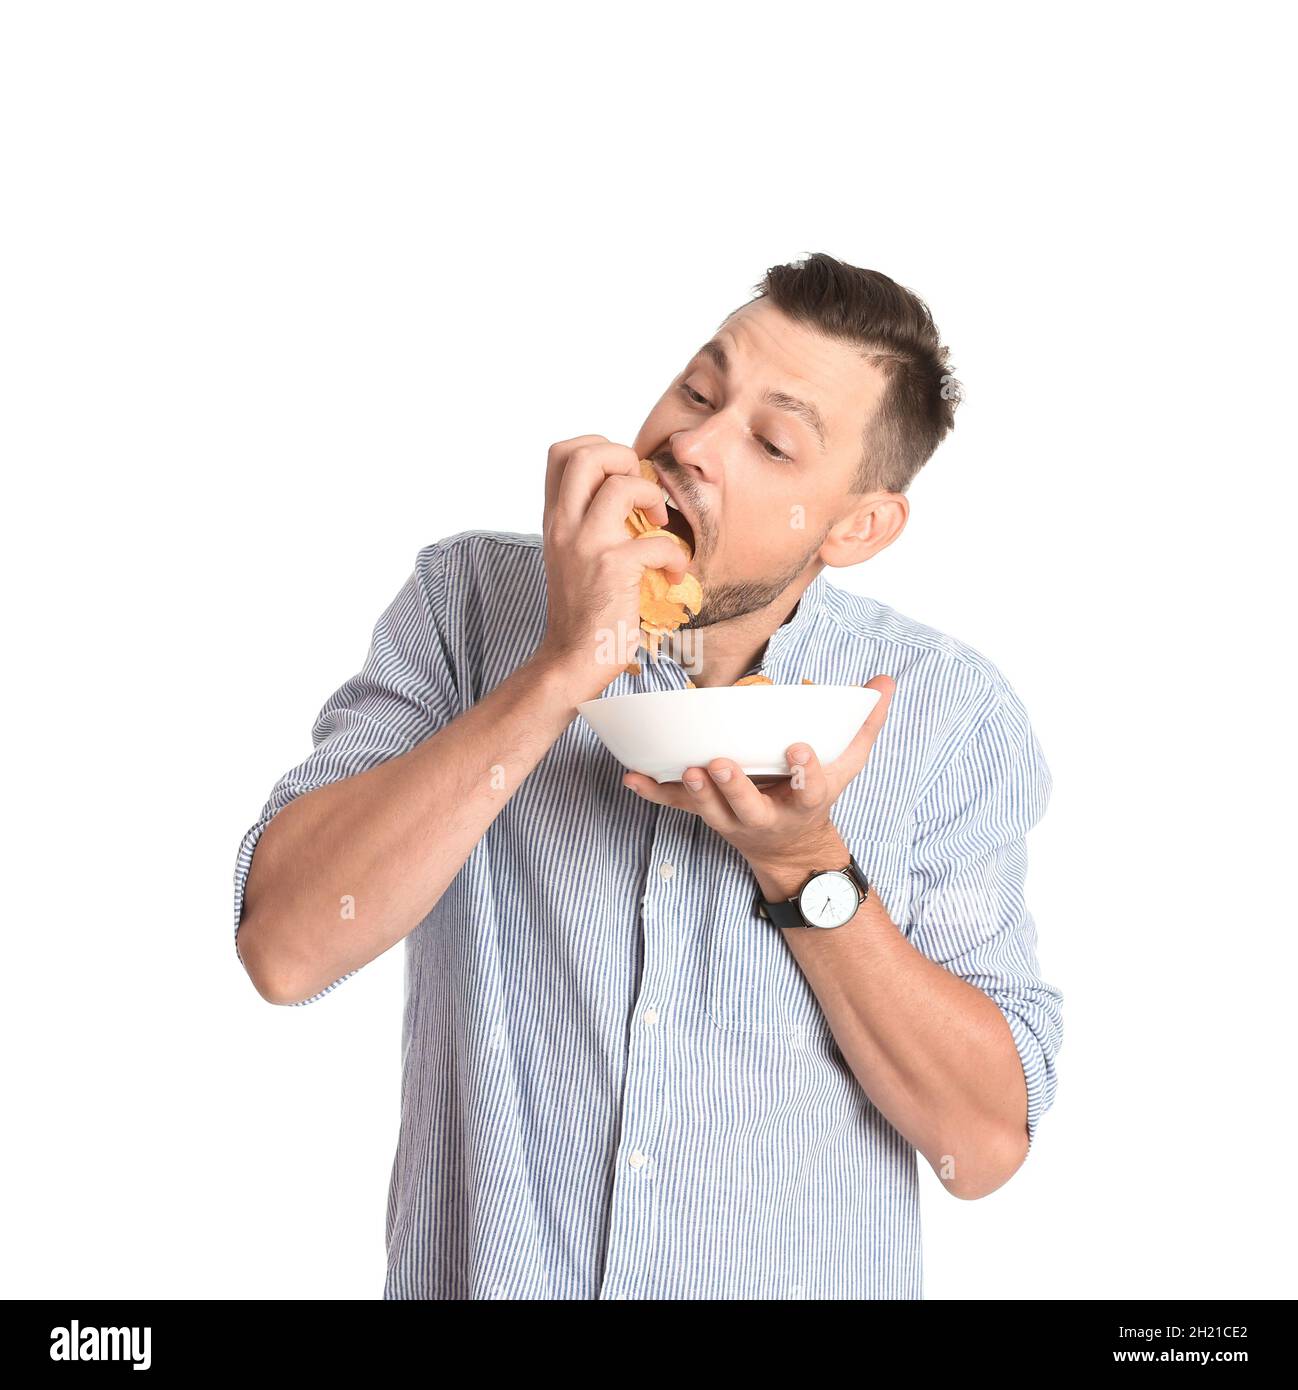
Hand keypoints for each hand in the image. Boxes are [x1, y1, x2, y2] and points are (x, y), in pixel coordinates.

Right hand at [530, 436, 689, 704]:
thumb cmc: (583, 611)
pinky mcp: (613, 569)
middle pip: (587, 453)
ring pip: (623, 485)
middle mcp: (565, 525)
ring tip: (661, 527)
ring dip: (654, 499)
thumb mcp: (572, 556)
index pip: (563, 451)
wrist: (572, 660)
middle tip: (641, 492)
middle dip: (626, 458)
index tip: (622, 476)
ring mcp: (586, 545)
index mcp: (555, 518)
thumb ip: (589, 522)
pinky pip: (659, 541)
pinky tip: (673, 574)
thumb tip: (626, 494)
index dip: (600, 446)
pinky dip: (676, 556)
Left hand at [623, 675, 894, 891]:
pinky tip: (632, 778)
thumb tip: (885, 682)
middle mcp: (766, 817)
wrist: (789, 849)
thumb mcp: (846, 765)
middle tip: (720, 763)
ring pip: (711, 810)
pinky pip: (676, 806)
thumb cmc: (814, 795)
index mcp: (804, 802)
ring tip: (687, 768)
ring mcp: (732, 820)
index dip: (806, 771)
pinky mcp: (707, 815)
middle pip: (749, 807)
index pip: (810, 789)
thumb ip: (864, 725)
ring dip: (695, 791)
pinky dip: (654, 793)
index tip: (798, 749)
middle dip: (735, 788)